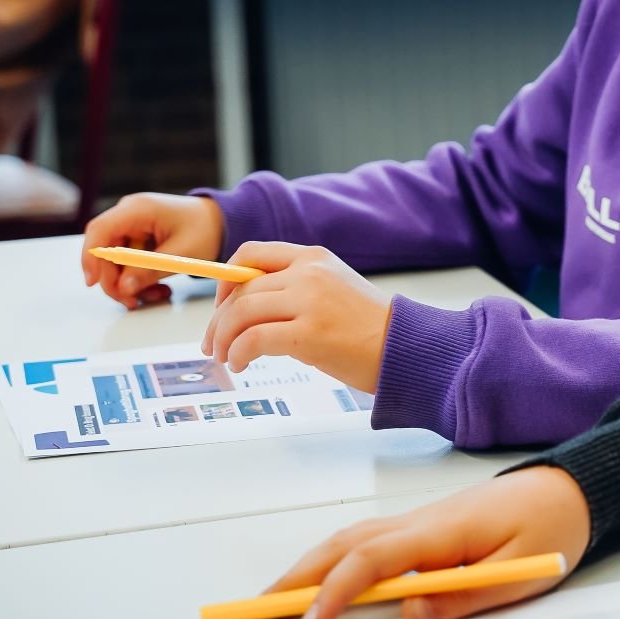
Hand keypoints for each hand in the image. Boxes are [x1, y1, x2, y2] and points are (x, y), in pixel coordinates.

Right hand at [81, 191, 223, 307]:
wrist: (221, 224)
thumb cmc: (206, 231)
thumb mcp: (182, 254)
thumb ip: (151, 270)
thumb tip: (124, 288)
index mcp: (138, 210)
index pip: (99, 230)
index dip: (91, 257)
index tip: (93, 283)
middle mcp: (129, 215)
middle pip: (103, 252)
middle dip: (115, 281)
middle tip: (134, 302)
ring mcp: (131, 228)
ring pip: (114, 263)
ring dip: (131, 285)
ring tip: (159, 294)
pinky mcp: (136, 240)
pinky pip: (127, 265)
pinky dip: (139, 280)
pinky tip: (160, 288)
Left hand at [200, 242, 391, 391]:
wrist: (407, 349)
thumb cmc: (372, 329)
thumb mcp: (333, 290)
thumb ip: (296, 288)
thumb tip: (249, 308)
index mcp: (314, 257)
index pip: (251, 254)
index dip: (226, 281)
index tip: (221, 307)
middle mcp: (309, 273)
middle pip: (241, 290)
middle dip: (219, 320)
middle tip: (213, 344)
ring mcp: (309, 302)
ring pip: (242, 314)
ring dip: (224, 339)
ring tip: (226, 357)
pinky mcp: (309, 334)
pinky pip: (254, 340)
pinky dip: (238, 353)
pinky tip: (241, 364)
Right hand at [266, 466, 591, 618]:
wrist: (569, 489)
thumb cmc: (549, 529)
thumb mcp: (521, 573)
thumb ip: (466, 595)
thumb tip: (410, 616)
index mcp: (443, 531)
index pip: (374, 560)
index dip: (337, 591)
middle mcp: (419, 521)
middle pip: (344, 546)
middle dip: (295, 579)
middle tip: (253, 613)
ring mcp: (416, 522)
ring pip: (348, 541)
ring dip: (306, 568)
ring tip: (269, 603)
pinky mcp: (421, 529)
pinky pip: (365, 543)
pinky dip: (331, 562)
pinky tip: (315, 583)